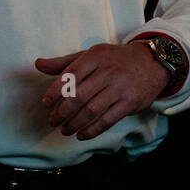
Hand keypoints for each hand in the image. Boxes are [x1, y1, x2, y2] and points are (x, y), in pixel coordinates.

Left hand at [35, 43, 168, 140]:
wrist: (151, 63)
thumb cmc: (114, 60)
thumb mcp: (91, 55)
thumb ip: (65, 62)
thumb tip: (38, 64)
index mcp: (96, 56)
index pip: (71, 75)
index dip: (56, 91)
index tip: (46, 103)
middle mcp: (108, 70)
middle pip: (79, 95)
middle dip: (62, 111)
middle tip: (53, 121)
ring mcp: (120, 87)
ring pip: (92, 110)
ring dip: (75, 123)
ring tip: (65, 130)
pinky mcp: (130, 103)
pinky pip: (107, 120)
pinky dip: (92, 130)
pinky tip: (81, 134)